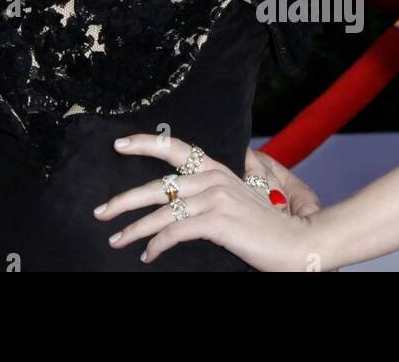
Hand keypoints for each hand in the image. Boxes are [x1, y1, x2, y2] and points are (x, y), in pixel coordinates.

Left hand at [94, 133, 316, 269]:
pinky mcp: (218, 221)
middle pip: (156, 184)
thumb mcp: (236, 198)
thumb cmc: (265, 226)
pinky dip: (157, 245)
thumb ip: (210, 191)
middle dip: (123, 200)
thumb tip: (177, 194)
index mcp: (215, 168)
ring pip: (161, 211)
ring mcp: (215, 198)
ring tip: (116, 240)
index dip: (144, 143)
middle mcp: (213, 177)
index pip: (174, 147)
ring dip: (134, 229)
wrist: (298, 243)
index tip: (117, 145)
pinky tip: (148, 255)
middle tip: (100, 212)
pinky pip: (176, 232)